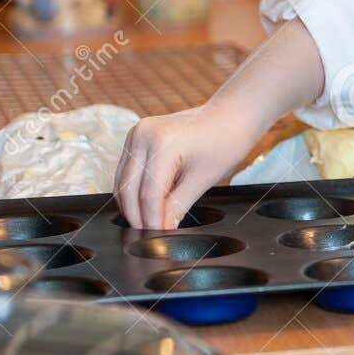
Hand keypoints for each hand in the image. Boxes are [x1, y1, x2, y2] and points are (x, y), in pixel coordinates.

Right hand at [115, 101, 263, 229]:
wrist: (230, 115)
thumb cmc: (225, 142)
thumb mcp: (204, 179)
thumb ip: (177, 206)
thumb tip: (162, 230)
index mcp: (162, 144)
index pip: (149, 194)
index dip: (152, 221)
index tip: (159, 239)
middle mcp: (142, 135)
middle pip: (128, 189)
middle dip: (137, 217)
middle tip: (150, 237)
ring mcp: (136, 133)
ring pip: (122, 182)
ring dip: (132, 205)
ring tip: (149, 224)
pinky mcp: (136, 136)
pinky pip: (126, 171)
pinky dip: (134, 190)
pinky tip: (148, 205)